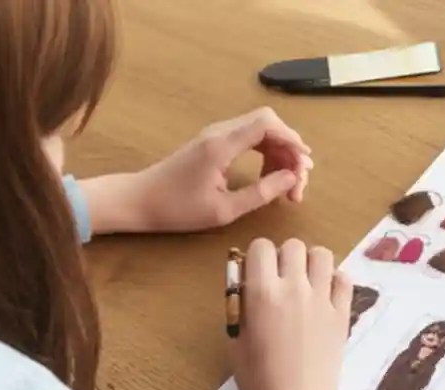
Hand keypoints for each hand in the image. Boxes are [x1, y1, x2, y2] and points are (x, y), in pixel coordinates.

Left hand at [81, 107, 313, 234]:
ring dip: (279, 153)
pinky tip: (270, 177)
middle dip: (290, 149)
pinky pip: (249, 138)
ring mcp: (216, 135)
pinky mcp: (214, 142)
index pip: (267, 124)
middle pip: (268, 123)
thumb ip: (261, 193)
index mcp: (221, 145)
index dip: (292, 140)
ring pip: (261, 130)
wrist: (140, 200)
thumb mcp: (224, 210)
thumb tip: (291, 179)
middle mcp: (220, 132)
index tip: (304, 166)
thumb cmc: (177, 209)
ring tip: (288, 186)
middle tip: (298, 183)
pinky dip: (266, 154)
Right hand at [230, 237, 352, 389]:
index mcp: (262, 293)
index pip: (260, 247)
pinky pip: (344, 279)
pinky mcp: (342, 313)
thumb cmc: (259, 380)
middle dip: (284, 256)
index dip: (257, 256)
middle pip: (293, 245)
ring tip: (306, 280)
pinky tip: (326, 293)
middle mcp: (294, 288)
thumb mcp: (236, 340)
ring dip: (311, 262)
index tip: (258, 272)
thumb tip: (246, 285)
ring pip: (322, 254)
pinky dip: (335, 279)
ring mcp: (322, 299)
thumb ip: (240, 307)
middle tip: (282, 278)